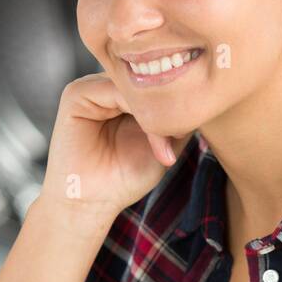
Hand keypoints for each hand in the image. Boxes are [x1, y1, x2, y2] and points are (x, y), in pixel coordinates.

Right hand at [38, 72, 195, 217]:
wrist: (91, 203)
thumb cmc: (125, 177)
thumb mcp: (164, 146)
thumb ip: (180, 120)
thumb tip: (205, 97)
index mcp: (125, 95)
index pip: (158, 80)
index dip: (179, 101)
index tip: (191, 131)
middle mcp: (108, 86)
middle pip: (147, 78)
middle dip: (169, 106)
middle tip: (181, 138)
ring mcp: (91, 87)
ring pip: (134, 84)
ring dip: (155, 113)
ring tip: (164, 146)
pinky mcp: (76, 94)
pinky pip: (114, 91)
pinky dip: (137, 111)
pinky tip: (149, 137)